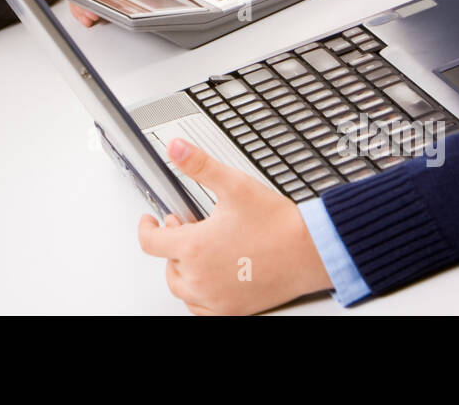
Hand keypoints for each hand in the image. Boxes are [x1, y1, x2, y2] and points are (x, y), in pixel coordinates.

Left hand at [138, 139, 331, 314]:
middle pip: (166, 265)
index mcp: (195, 248)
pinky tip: (210, 277)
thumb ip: (199, 165)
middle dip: (171, 243)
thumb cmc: (278, 223)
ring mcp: (217, 298)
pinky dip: (198, 294)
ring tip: (199, 250)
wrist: (311, 251)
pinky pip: (201, 309)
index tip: (151, 220)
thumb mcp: (234, 185)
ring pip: (182, 288)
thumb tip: (176, 148)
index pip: (151, 242)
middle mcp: (201, 278)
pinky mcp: (233, 310)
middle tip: (186, 226)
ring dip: (182, 269)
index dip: (146, 227)